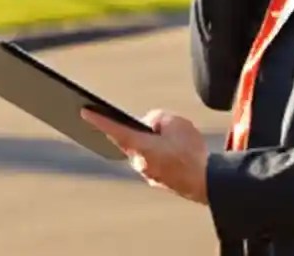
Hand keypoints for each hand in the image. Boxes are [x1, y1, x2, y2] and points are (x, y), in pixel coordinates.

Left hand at [80, 108, 210, 204]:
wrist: (209, 181)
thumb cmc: (190, 151)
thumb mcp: (174, 122)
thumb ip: (156, 118)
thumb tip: (147, 124)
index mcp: (139, 147)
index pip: (113, 129)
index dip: (98, 119)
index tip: (84, 112)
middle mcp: (138, 162)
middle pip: (128, 141)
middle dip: (133, 130)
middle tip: (144, 122)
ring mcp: (148, 174)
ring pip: (142, 152)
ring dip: (148, 142)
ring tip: (169, 137)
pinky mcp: (158, 180)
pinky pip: (153, 162)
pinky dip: (158, 154)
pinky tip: (174, 151)